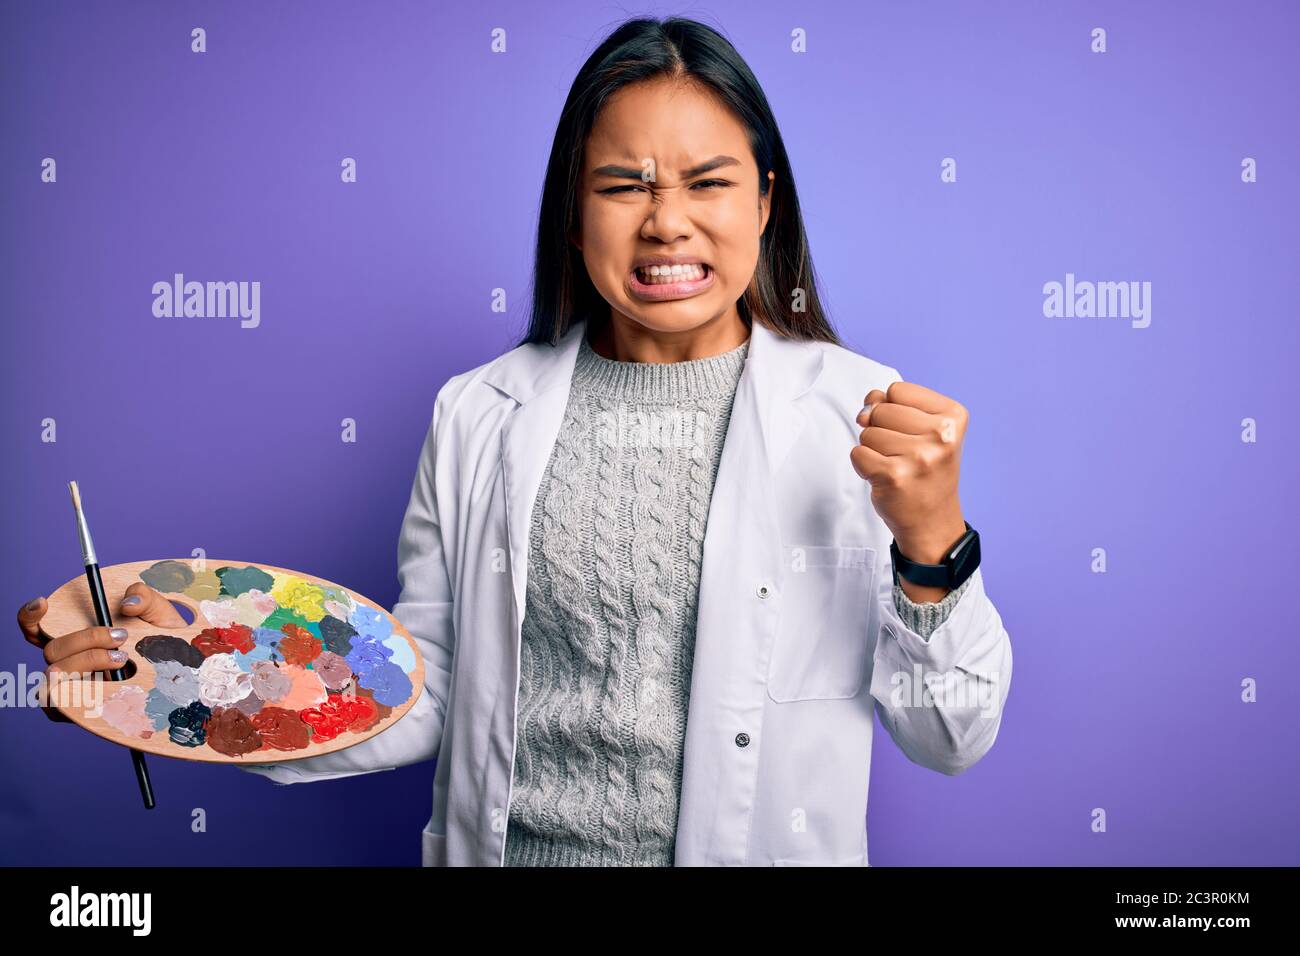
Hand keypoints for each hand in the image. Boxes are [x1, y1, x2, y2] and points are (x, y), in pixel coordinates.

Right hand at [17, 583, 188, 722]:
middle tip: (120, 637)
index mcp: (77, 639)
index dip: (30, 616)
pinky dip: (86, 689)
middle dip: (85, 640)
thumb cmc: (162, 641)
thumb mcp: (158, 613)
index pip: (36, 629)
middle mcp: (68, 663)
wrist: (181, 672)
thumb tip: (128, 604)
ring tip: (123, 658)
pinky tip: (113, 681)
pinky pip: (64, 703)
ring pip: (56, 674)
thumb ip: (143, 597)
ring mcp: (69, 688)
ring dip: (88, 662)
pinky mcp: (74, 712)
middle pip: (52, 650)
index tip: (43, 602)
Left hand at [850, 380, 968, 566]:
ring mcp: (918, 457)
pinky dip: (863, 466)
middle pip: (880, 409)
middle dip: (881, 429)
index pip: (897, 389)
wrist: (932, 520)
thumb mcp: (922, 430)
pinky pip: (857, 453)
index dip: (892, 409)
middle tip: (902, 454)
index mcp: (953, 416)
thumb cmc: (925, 470)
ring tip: (896, 466)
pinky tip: (884, 478)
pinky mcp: (894, 476)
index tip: (910, 432)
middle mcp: (941, 435)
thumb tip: (866, 407)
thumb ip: (892, 405)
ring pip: (867, 432)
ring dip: (873, 450)